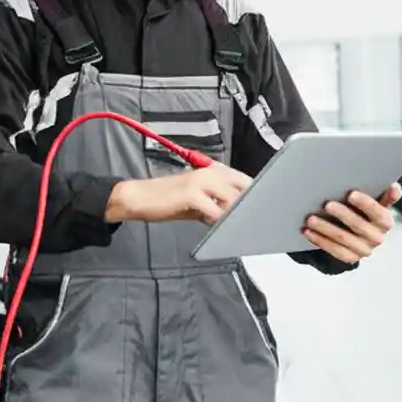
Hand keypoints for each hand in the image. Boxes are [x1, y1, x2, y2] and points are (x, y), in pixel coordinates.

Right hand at [105, 164, 251, 224]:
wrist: (139, 198)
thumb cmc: (168, 201)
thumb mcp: (197, 202)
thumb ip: (217, 204)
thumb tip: (237, 215)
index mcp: (213, 171)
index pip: (245, 180)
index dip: (256, 194)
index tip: (262, 210)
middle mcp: (210, 173)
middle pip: (245, 186)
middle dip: (252, 204)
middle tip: (256, 221)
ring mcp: (201, 182)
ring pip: (232, 199)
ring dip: (238, 215)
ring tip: (240, 228)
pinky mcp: (191, 194)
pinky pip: (215, 211)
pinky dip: (221, 221)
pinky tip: (220, 230)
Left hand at [302, 183, 401, 263]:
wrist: (357, 234)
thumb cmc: (364, 212)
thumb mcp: (375, 203)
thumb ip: (384, 196)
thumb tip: (394, 186)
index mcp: (386, 222)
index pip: (379, 214)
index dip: (366, 204)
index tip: (351, 194)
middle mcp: (377, 237)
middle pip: (359, 226)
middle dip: (342, 214)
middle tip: (326, 204)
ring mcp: (364, 250)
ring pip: (343, 238)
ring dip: (325, 228)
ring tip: (310, 218)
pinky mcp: (350, 257)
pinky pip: (334, 250)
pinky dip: (319, 240)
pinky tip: (308, 231)